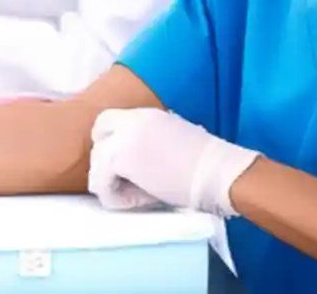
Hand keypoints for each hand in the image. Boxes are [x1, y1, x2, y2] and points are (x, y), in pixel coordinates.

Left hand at [89, 108, 260, 216]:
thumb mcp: (175, 136)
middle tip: (126, 182)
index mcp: (145, 115)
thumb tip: (139, 156)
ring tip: (140, 194)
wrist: (220, 173)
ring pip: (96, 164)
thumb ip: (151, 139)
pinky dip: (115, 197)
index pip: (106, 121)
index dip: (108, 143)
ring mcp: (123, 139)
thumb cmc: (208, 163)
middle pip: (97, 141)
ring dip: (112, 184)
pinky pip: (101, 182)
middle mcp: (130, 121)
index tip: (122, 162)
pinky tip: (139, 200)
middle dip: (105, 164)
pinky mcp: (121, 160)